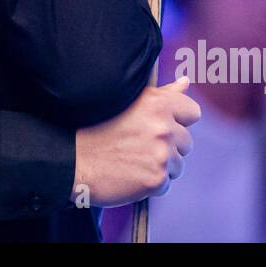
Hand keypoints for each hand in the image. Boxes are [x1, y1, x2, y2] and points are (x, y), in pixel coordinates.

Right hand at [73, 75, 200, 207]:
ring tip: (133, 160)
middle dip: (169, 146)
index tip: (159, 126)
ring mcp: (161, 154)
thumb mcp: (130, 102)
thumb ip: (163, 94)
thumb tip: (185, 83)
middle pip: (186, 142)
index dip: (177, 120)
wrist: (72, 159)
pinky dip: (150, 183)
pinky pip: (165, 184)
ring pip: (177, 165)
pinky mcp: (156, 179)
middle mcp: (164, 128)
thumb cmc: (96, 127)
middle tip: (139, 146)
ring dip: (160, 166)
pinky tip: (130, 174)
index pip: (192, 112)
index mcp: (158, 104)